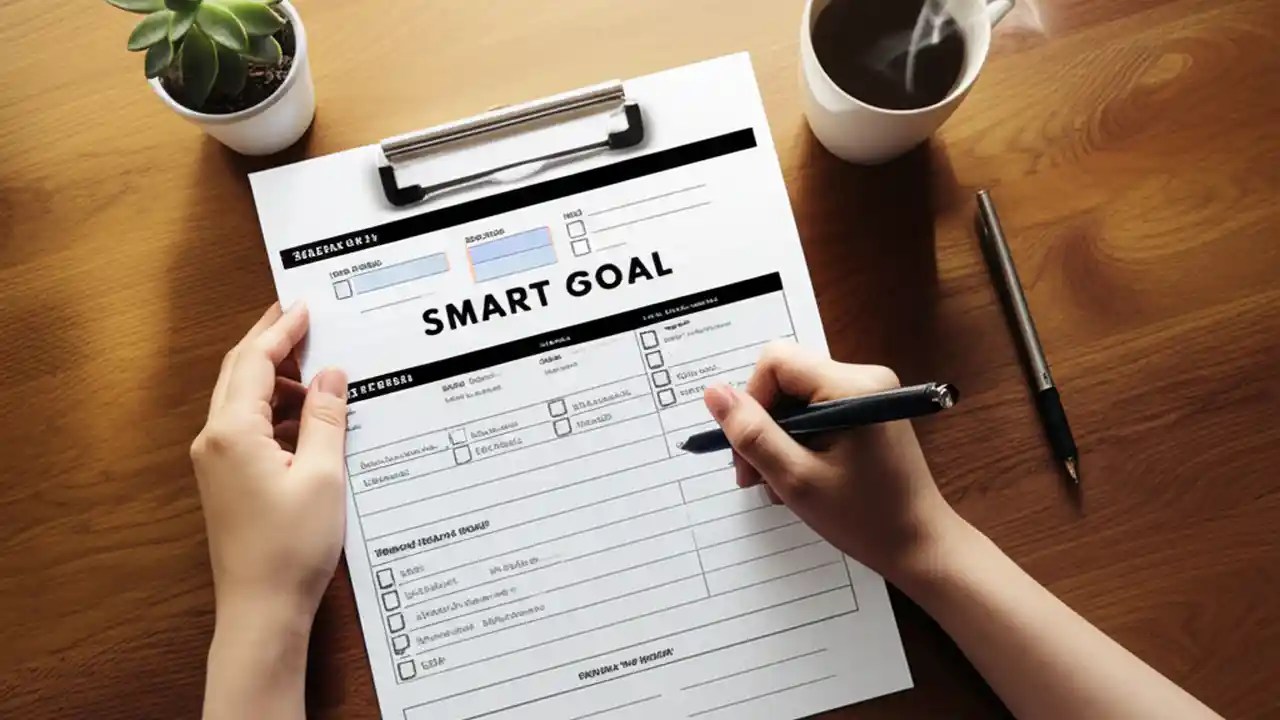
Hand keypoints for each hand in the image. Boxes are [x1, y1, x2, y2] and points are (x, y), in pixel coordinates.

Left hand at [191, 303, 348, 622]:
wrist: (262, 609)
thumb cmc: (291, 549)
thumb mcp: (323, 475)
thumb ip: (327, 418)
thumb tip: (332, 374)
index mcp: (232, 432)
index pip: (255, 362)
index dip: (282, 330)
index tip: (305, 307)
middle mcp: (214, 441)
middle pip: (241, 373)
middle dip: (272, 344)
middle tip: (304, 320)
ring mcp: (217, 462)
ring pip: (244, 401)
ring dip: (279, 381)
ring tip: (321, 372)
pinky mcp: (227, 480)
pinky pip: (249, 428)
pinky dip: (278, 412)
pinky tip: (310, 418)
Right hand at [702, 341, 962, 583]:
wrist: (919, 544)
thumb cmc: (864, 517)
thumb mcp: (795, 478)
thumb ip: (752, 433)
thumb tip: (713, 393)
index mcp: (851, 385)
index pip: (775, 362)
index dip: (751, 401)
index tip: (748, 449)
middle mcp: (864, 378)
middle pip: (785, 379)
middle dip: (763, 426)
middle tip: (754, 476)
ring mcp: (869, 393)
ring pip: (797, 397)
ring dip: (779, 439)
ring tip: (781, 485)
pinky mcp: (869, 410)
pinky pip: (817, 410)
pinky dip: (800, 441)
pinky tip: (802, 476)